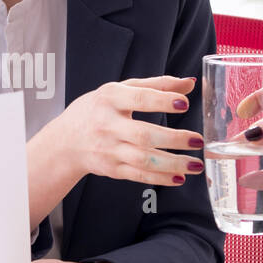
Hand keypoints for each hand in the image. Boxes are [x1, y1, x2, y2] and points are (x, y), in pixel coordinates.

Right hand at [57, 75, 205, 186]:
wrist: (65, 141)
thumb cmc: (96, 110)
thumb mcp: (120, 90)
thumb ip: (156, 85)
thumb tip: (189, 84)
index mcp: (110, 99)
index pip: (139, 99)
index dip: (162, 101)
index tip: (184, 103)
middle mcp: (108, 125)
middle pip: (143, 134)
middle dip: (173, 139)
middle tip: (197, 140)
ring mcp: (109, 150)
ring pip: (144, 159)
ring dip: (172, 164)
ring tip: (195, 164)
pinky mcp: (112, 169)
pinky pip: (139, 175)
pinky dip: (160, 178)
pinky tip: (179, 177)